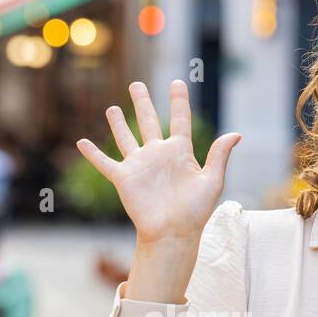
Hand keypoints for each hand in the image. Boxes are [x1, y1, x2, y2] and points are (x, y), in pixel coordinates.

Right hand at [76, 80, 240, 244]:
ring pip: (126, 138)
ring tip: (112, 109)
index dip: (178, 101)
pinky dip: (93, 154)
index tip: (177, 82)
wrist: (173, 233)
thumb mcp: (212, 181)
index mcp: (180, 152)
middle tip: (137, 85)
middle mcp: (158, 154)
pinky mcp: (124, 179)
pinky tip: (81, 143)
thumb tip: (236, 134)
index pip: (180, 120)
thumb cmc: (196, 211)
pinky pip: (105, 163)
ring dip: (118, 123)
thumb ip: (219, 156)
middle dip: (142, 102)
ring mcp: (140, 165)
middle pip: (149, 121)